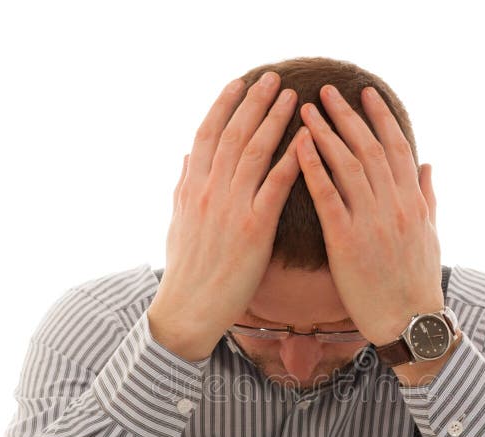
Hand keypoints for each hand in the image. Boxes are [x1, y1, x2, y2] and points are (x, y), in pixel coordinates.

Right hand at [148, 71, 307, 359]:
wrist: (189, 309)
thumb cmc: (186, 272)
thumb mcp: (177, 223)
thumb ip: (183, 187)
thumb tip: (186, 159)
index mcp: (191, 188)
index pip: (207, 135)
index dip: (224, 105)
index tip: (239, 83)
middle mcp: (210, 190)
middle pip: (234, 134)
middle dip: (254, 103)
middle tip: (274, 78)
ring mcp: (231, 207)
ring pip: (254, 152)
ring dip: (275, 120)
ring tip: (293, 98)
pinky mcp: (254, 229)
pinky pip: (275, 186)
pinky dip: (291, 160)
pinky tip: (306, 141)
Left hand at [296, 84, 443, 346]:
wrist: (410, 322)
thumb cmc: (418, 283)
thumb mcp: (430, 235)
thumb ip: (428, 197)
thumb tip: (428, 165)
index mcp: (412, 202)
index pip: (396, 148)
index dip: (380, 117)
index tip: (365, 94)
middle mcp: (393, 205)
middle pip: (369, 148)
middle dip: (348, 116)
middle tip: (327, 90)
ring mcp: (370, 222)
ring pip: (348, 166)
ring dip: (326, 133)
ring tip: (307, 110)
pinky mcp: (347, 242)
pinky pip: (327, 197)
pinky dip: (313, 168)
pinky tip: (300, 147)